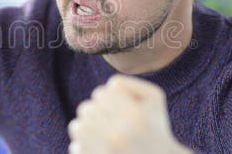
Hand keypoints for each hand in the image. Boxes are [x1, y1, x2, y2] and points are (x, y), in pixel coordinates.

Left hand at [68, 75, 192, 153]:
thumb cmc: (155, 126)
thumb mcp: (154, 97)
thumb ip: (129, 84)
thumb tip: (106, 87)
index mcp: (133, 115)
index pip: (101, 94)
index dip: (108, 99)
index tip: (120, 108)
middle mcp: (117, 135)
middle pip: (87, 109)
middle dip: (98, 113)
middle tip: (113, 122)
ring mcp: (104, 151)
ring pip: (77, 127)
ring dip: (87, 127)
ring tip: (102, 133)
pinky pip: (76, 146)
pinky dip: (85, 146)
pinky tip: (101, 148)